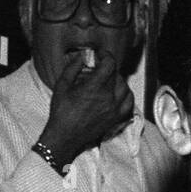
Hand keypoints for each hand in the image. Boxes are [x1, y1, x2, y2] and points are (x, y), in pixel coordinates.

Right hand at [38, 50, 134, 164]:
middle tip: (98, 69)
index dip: (106, 55)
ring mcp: (115, 109)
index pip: (109, 64)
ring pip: (125, 88)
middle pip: (117, 75)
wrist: (65, 136)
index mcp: (94, 87)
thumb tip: (81, 56)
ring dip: (118, 81)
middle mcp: (108, 97)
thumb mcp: (62, 85)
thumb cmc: (61, 111)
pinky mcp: (117, 118)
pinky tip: (118, 94)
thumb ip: (72, 68)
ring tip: (108, 81)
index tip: (100, 54)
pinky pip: (129, 103)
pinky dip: (126, 95)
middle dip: (108, 68)